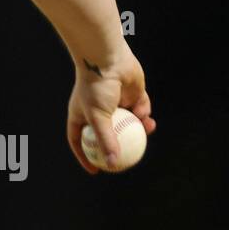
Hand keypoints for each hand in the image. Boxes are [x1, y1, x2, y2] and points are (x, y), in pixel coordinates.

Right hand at [66, 47, 155, 173]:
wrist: (108, 60)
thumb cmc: (95, 87)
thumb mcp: (98, 117)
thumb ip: (106, 140)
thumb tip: (112, 163)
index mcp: (81, 114)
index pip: (80, 140)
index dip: (86, 155)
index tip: (96, 170)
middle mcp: (99, 110)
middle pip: (108, 134)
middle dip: (119, 147)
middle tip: (128, 160)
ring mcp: (116, 102)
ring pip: (129, 123)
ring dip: (138, 130)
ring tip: (146, 133)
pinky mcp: (132, 94)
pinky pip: (141, 110)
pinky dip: (144, 114)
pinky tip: (147, 118)